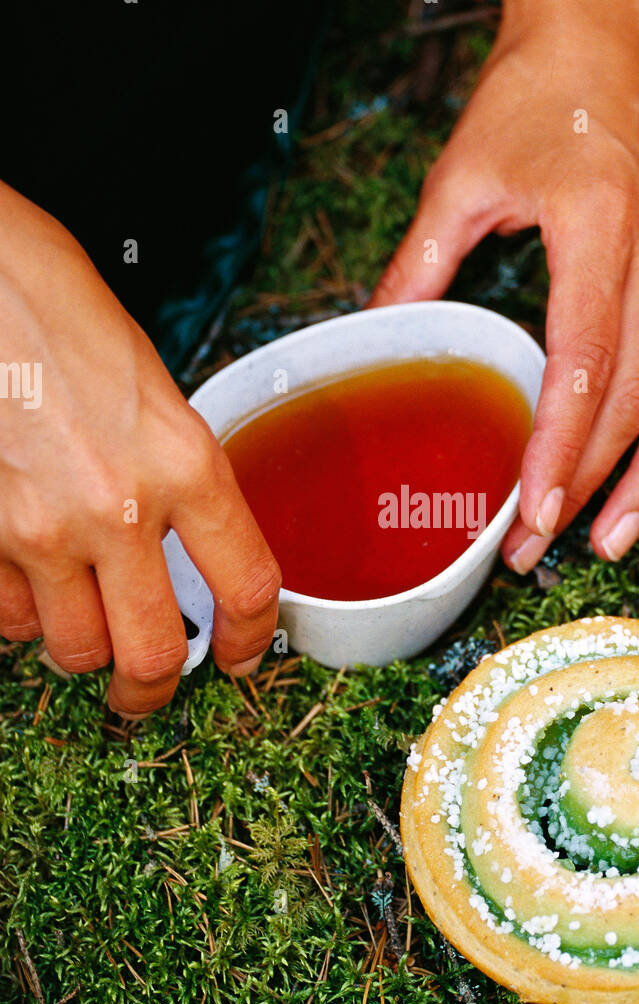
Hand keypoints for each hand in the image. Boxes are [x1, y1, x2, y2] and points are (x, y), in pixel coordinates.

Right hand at [0, 181, 280, 715]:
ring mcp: (44, 527)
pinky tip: (31, 586)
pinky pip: (8, 617)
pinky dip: (22, 616)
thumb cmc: (61, 312)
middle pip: (150, 654)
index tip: (238, 657)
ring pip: (74, 649)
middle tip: (148, 691)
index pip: (247, 586)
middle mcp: (121, 508)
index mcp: (187, 463)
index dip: (249, 641)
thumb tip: (186, 541)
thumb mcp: (155, 391)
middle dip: (152, 691)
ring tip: (85, 628)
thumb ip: (179, 476)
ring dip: (82, 651)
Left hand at [369, 0, 638, 570]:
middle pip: (636, 397)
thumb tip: (379, 329)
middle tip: (540, 546)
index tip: (531, 510)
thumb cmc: (535, 93)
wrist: (606, 32)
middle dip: (588, 483)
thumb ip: (422, 259)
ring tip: (619, 541)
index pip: (585, 364)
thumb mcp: (462, 172)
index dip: (559, 447)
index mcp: (596, 228)